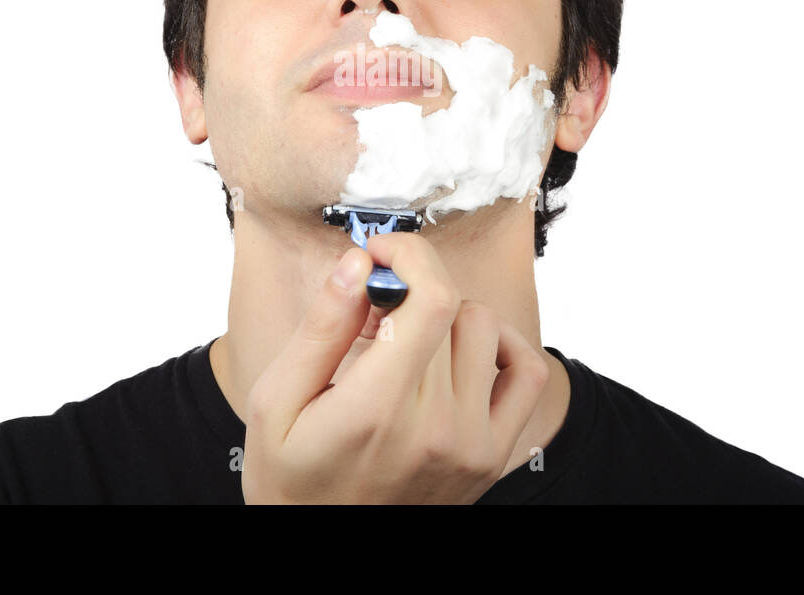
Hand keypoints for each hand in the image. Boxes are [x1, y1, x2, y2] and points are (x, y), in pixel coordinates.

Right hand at [240, 231, 549, 503]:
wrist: (324, 550)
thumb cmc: (292, 475)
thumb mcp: (274, 401)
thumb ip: (321, 328)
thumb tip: (358, 263)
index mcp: (376, 409)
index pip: (430, 299)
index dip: (408, 255)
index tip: (380, 252)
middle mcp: (436, 427)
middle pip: (450, 308)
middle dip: (408, 289)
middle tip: (370, 314)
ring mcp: (473, 444)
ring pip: (484, 329)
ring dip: (447, 316)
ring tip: (406, 341)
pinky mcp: (494, 454)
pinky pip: (528, 371)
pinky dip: (500, 346)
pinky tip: (459, 355)